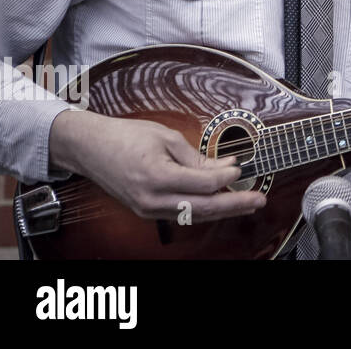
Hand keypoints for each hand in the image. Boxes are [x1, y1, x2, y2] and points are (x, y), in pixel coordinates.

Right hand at [48, 109, 266, 221]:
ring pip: (194, 215)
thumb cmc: (125, 137)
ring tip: (247, 204)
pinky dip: (204, 209)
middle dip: (235, 205)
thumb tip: (226, 167)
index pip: (204, 184)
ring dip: (223, 210)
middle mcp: (152, 199)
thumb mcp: (166, 138)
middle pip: (203, 207)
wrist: (90, 148)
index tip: (241, 167)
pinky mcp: (147, 210)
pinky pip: (182, 213)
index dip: (227, 177)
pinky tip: (220, 203)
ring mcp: (148, 209)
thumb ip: (196, 158)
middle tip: (259, 200)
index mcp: (157, 177)